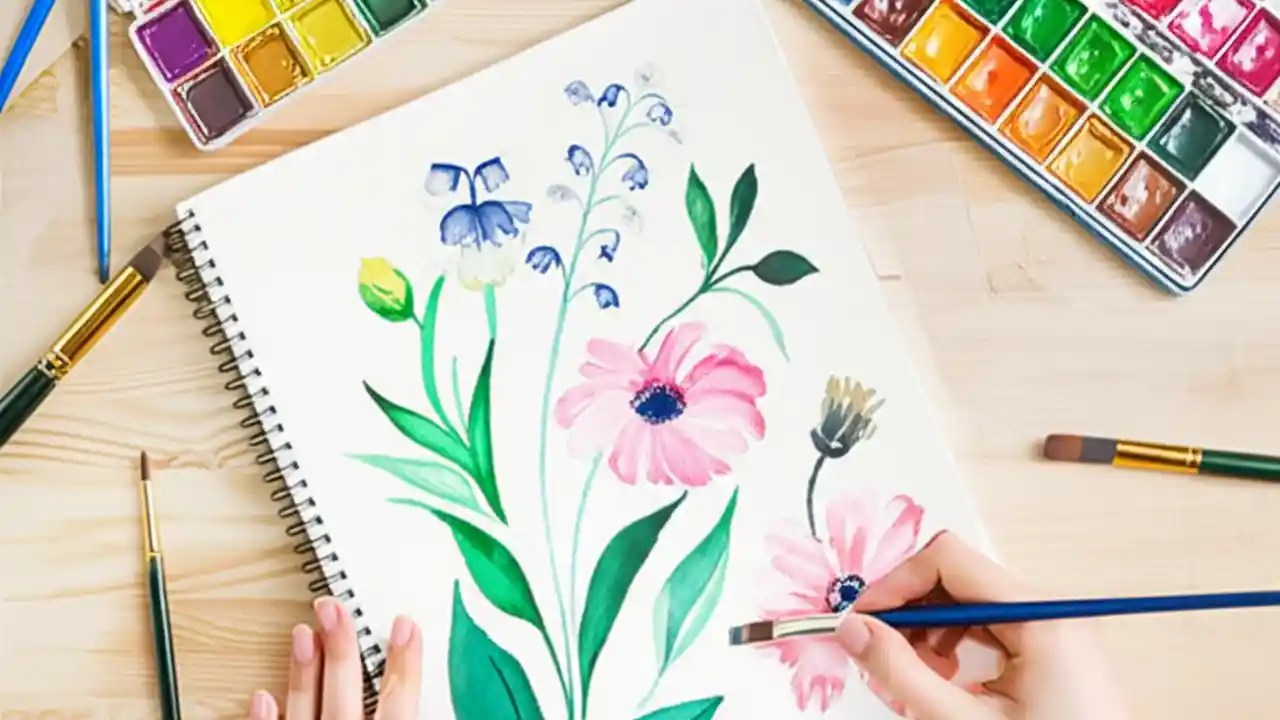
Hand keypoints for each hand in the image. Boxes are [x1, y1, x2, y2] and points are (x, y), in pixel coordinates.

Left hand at [249, 597, 422, 718]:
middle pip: (344, 695)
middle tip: (334, 608)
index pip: (399, 704)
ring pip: (304, 709)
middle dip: (340, 649)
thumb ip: (410, 716)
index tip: (405, 625)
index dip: (404, 663)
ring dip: (303, 670)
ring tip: (301, 632)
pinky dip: (265, 718)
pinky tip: (263, 695)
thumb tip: (437, 707)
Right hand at [837, 531, 1128, 719]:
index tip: (861, 620)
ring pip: (966, 607)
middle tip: (878, 657)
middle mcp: (1050, 612)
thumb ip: (902, 672)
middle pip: (955, 581)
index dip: (895, 584)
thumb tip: (853, 629)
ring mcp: (1052, 632)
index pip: (948, 559)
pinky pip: (987, 632)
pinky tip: (941, 685)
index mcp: (1040, 616)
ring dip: (927, 636)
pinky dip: (953, 652)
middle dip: (908, 616)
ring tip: (913, 681)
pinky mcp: (1049, 654)